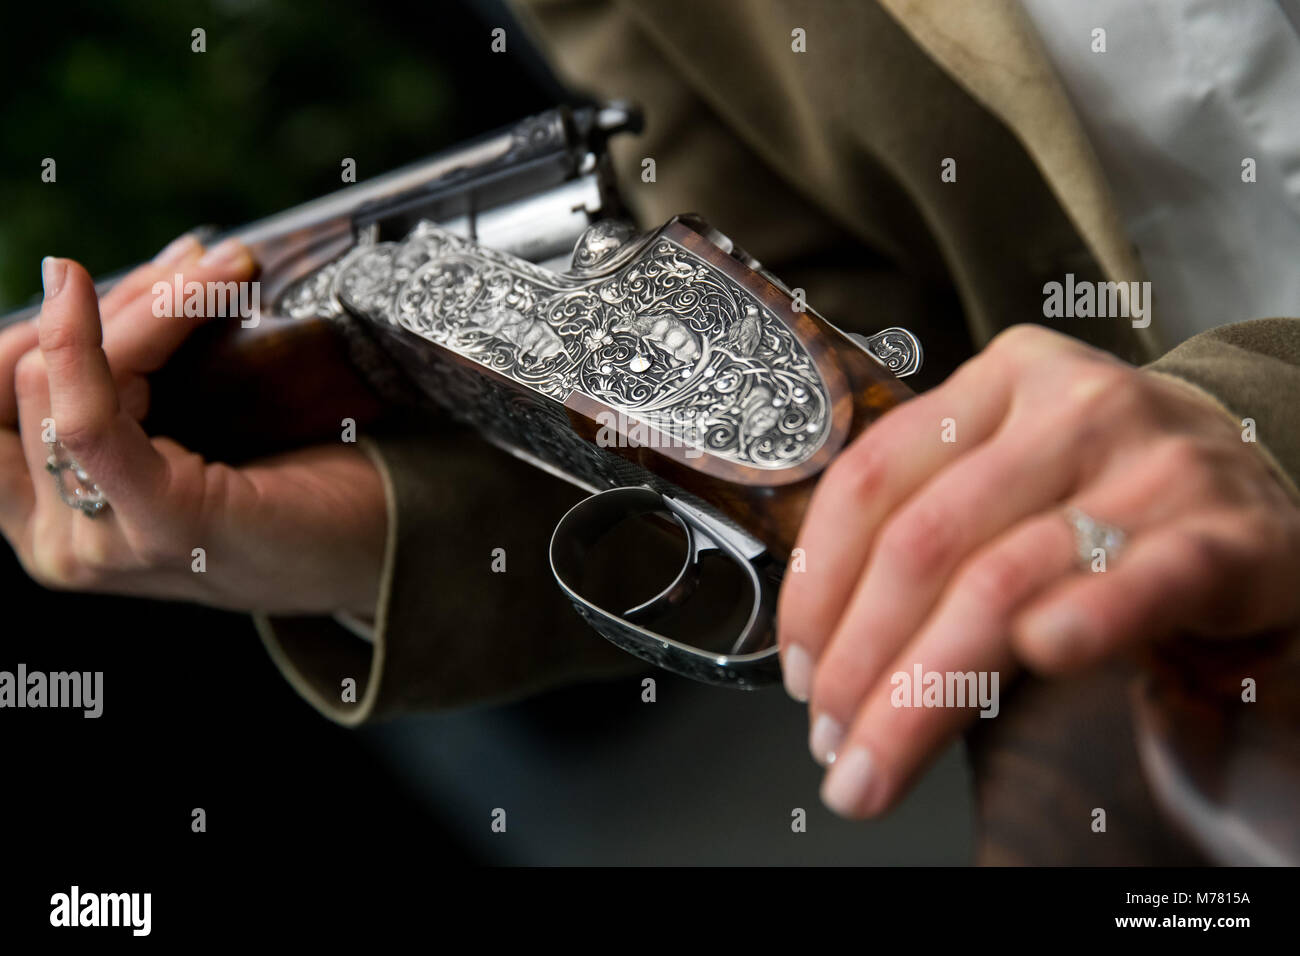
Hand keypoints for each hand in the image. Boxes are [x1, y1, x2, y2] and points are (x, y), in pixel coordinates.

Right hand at [0, 237, 385, 615]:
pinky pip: (90, 423)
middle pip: (20, 379)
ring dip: (143, 305)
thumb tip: (72, 280)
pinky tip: (116, 288)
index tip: (112, 273)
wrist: (387, 547)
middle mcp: (54, 543)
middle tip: (196, 263)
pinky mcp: (162, 529)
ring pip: (57, 383)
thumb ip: (117, 389)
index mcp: (46, 517)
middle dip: (107, 303)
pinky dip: (93, 344)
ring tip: (220, 270)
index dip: (39, 327)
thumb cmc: (295, 483)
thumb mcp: (182, 429)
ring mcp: (101, 545)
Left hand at [777, 324, 1299, 817]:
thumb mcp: (1012, 468)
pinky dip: (1089, 617)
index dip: (816, 586)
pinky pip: (1142, 579)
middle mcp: (1067, 408)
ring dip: (929, 685)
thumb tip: (823, 645)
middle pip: (926, 542)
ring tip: (884, 757)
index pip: (871, 481)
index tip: (800, 671)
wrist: (1262, 471)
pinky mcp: (1225, 531)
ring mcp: (1149, 463)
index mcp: (995, 385)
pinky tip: (1044, 655)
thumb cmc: (1108, 485)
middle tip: (834, 741)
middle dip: (862, 658)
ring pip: (1005, 578)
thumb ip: (929, 518)